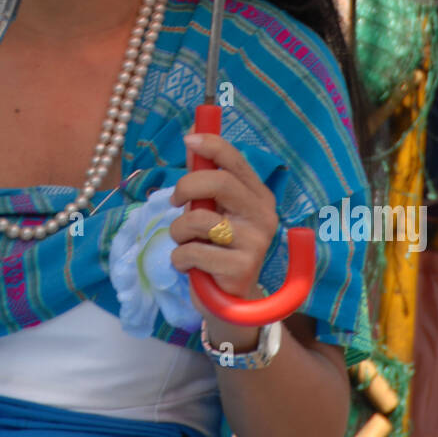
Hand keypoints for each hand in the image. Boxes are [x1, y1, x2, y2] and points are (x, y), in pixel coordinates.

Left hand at [169, 130, 278, 330]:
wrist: (230, 302)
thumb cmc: (217, 247)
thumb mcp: (212, 209)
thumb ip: (205, 178)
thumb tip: (192, 134)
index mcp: (257, 196)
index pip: (236, 161)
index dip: (211, 145)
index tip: (188, 140)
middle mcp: (263, 216)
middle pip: (220, 182)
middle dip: (187, 186)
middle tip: (175, 200)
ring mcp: (255, 243)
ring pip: (199, 219)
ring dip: (178, 231)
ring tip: (184, 243)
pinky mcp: (241, 268)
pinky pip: (193, 251)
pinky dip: (180, 258)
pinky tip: (191, 267)